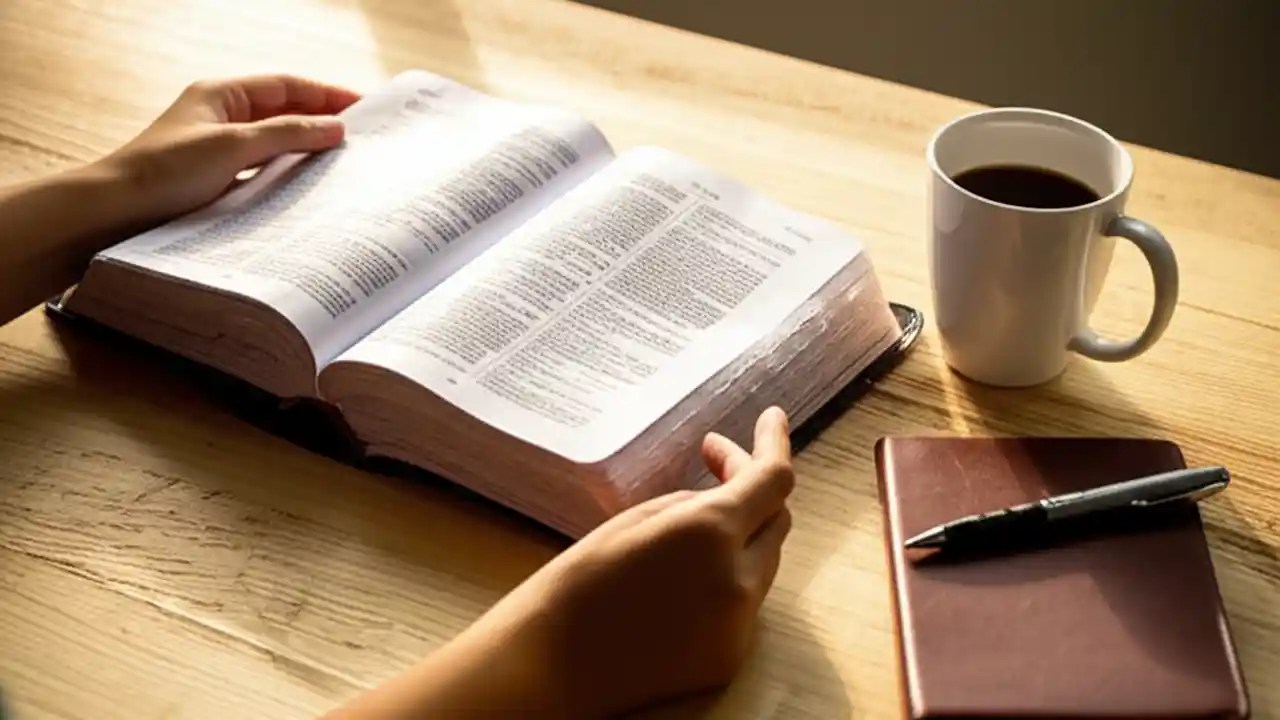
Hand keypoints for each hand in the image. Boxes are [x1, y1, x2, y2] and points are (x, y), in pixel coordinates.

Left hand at [91, 74, 359, 225]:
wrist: (115, 213)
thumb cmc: (164, 172)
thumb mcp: (233, 146)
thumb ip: (287, 134)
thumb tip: (334, 127)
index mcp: (221, 95)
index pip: (286, 86)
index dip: (326, 94)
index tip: (363, 106)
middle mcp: (221, 117)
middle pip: (283, 112)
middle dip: (322, 121)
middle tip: (362, 136)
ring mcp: (218, 149)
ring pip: (275, 143)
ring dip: (306, 149)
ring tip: (343, 161)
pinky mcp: (216, 179)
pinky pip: (262, 170)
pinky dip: (287, 174)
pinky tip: (307, 187)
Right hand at [332, 408, 796, 718]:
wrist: (550, 666)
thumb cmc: (577, 584)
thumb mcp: (635, 520)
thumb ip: (693, 503)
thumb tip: (724, 496)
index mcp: (711, 533)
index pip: (774, 479)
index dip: (775, 443)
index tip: (771, 419)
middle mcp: (739, 581)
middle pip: (775, 521)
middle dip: (751, 488)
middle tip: (713, 464)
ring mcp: (739, 626)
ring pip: (762, 563)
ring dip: (741, 535)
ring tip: (690, 523)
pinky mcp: (728, 659)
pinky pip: (744, 606)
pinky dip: (727, 580)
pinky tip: (684, 577)